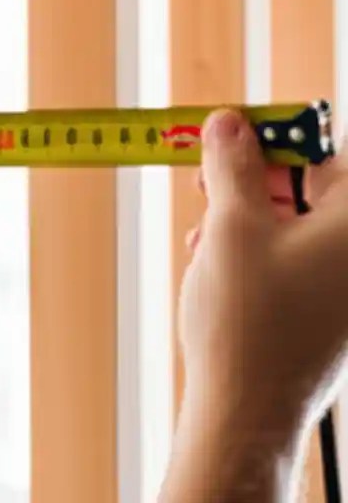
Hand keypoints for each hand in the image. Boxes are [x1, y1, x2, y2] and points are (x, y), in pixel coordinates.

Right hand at [161, 108, 347, 500]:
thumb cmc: (249, 326)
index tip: (233, 129)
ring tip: (205, 227)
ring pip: (303, 222)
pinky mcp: (333, 311)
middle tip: (211, 177)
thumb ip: (232, 167)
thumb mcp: (231, 228)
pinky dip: (261, 248)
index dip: (276, 134)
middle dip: (258, 177)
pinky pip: (302, 257)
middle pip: (318, 185)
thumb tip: (229, 126)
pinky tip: (217, 258)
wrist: (247, 410)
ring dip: (251, 214)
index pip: (328, 151)